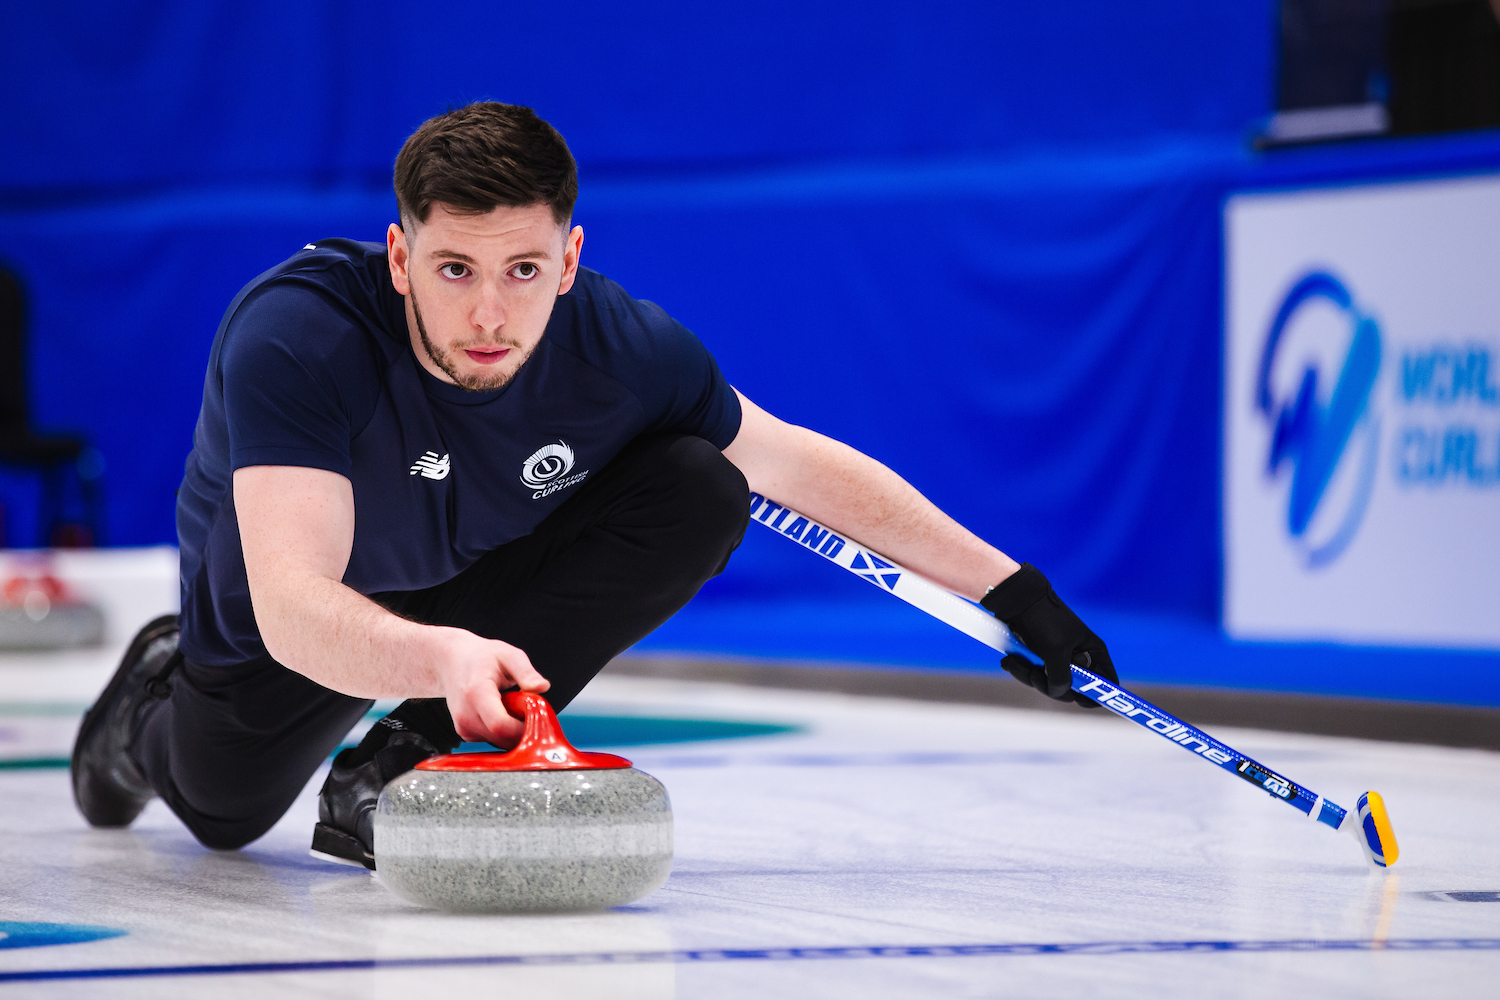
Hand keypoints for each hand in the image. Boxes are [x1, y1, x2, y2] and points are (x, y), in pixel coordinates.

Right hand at [434, 629, 550, 745]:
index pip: (500, 725)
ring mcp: (462, 725)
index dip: (522, 728)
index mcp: (477, 693)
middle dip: (520, 730)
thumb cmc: (481, 656)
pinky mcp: (464, 732)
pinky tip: (501, 713)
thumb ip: (526, 672)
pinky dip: (500, 732)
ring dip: (511, 732)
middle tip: (527, 710)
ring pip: (496, 742)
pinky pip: (489, 740)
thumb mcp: (508, 655)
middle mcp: (466, 713)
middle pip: (500, 737)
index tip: (536, 718)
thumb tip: (542, 687)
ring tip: (512, 707)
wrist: (452, 660)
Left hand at [979, 563, 1117, 707]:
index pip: (1108, 682)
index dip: (1097, 694)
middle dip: (1049, 685)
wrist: (1017, 601)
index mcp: (1094, 653)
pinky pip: (1034, 676)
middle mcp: (1079, 659)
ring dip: (1029, 676)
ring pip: (1048, 685)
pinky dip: (1021, 670)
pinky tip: (1010, 660)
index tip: (1078, 698)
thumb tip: (1058, 693)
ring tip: (1014, 661)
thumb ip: (1061, 678)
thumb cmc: (1044, 619)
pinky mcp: (1040, 660)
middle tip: (1036, 674)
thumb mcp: (1056, 650)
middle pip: (1072, 691)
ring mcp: (1059, 660)